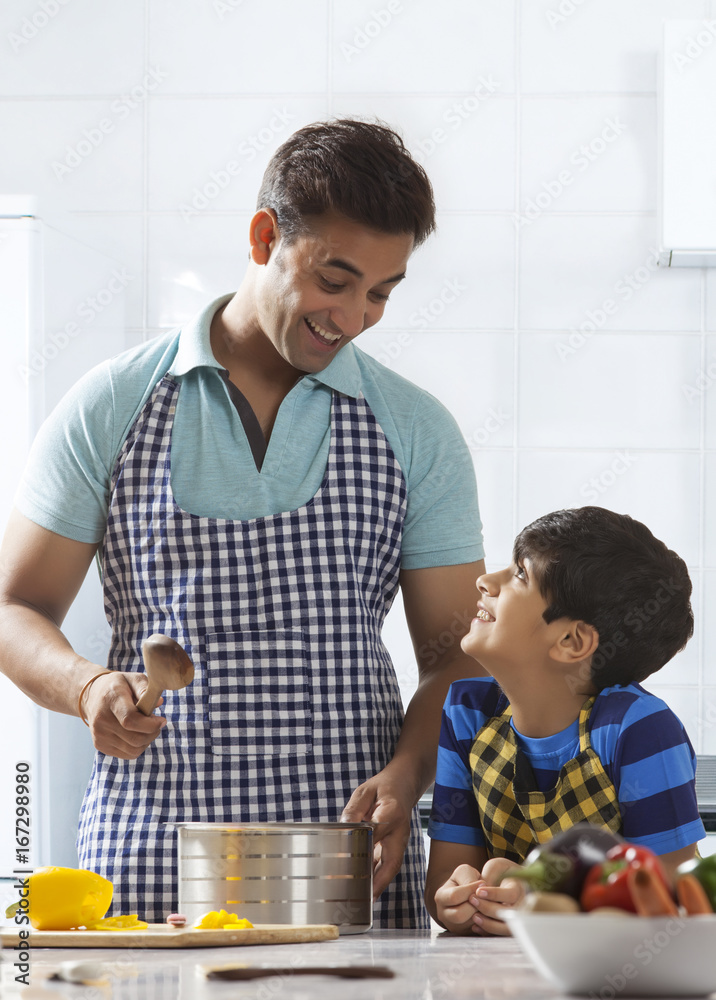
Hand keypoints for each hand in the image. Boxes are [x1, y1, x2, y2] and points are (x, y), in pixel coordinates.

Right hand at [82, 671, 165, 758]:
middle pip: (134, 738)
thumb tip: (158, 703)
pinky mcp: (100, 745)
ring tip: (147, 728)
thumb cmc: (118, 686)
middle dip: (152, 733)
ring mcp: (99, 735)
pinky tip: (137, 734)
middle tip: (157, 724)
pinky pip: (127, 754)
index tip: (162, 720)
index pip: (130, 720)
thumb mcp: (132, 678)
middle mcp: (101, 719)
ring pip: (133, 750)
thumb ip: (145, 688)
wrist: (92, 696)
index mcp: (111, 699)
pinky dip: (138, 747)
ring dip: (147, 741)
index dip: (150, 724)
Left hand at [340, 771, 412, 899]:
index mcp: (392, 812)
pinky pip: (388, 865)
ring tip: (362, 899)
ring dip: (378, 884)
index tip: (349, 858)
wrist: (404, 785)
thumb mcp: (365, 791)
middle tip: (362, 896)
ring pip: (391, 867)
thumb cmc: (383, 788)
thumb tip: (343, 828)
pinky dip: (378, 879)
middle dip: (377, 881)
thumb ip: (354, 810)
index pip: (377, 832)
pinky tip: (367, 889)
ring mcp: (400, 841)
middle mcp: (400, 831)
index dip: (364, 846)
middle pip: (391, 861)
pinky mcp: (396, 846)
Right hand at [434, 864, 483, 933]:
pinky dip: (486, 921)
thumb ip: (469, 878)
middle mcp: (443, 915)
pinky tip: (488, 910)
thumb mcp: (464, 872)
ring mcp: (454, 927)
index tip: (483, 883)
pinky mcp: (465, 934)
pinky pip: (478, 931)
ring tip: (488, 902)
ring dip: (482, 913)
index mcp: (441, 897)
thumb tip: (480, 888)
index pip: (454, 896)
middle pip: (459, 915)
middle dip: (475, 905)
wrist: (466, 893)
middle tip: (485, 897)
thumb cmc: (465, 880)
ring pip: (469, 924)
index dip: (470, 890)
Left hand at [468, 857, 524, 935]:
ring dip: (490, 924)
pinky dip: (489, 932)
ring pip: (508, 928)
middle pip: (510, 913)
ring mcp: (518, 918)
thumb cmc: (502, 872)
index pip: (511, 894)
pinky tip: (476, 926)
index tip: (478, 891)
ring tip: (474, 917)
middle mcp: (523, 904)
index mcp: (520, 887)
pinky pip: (502, 934)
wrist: (511, 881)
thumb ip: (490, 876)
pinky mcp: (511, 926)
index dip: (494, 894)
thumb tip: (481, 890)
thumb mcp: (496, 867)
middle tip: (472, 900)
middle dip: (489, 909)